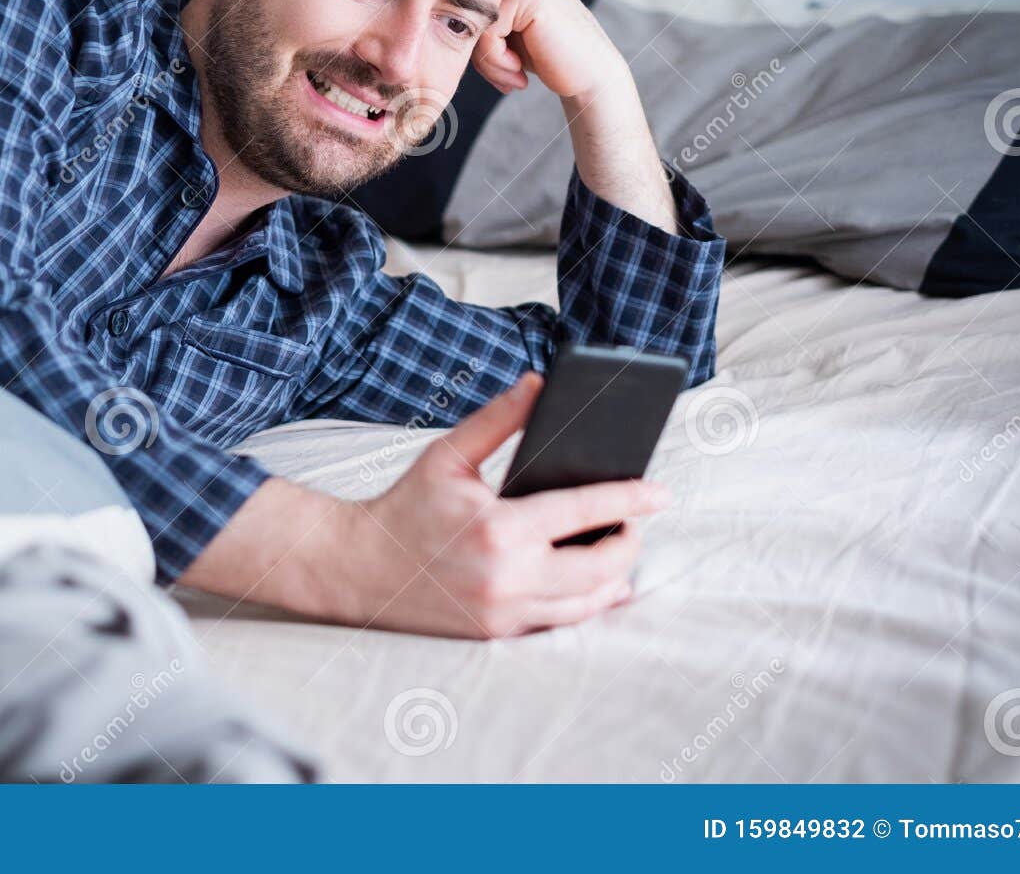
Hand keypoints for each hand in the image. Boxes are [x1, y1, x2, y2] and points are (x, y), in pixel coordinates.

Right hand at [329, 371, 669, 638]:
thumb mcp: (447, 454)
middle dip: (628, 542)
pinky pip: (561, 625)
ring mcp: (504, 614)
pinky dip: (587, 605)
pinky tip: (599, 588)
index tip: (660, 493)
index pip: (585, 511)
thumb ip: (499, 420)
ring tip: (620, 551)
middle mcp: (507, 578)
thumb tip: (540, 384)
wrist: (359, 568)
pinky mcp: (497, 636)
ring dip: (615, 578)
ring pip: (589, 604)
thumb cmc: (405, 506)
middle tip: (634, 522)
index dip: (630, 500)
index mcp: (499, 528)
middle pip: (601, 567)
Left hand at [472, 0, 630, 101]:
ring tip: (512, 76)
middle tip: (501, 75)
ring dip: (487, 61)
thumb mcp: (501, 31)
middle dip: (476, 51)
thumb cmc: (542, 54)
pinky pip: (487, 33)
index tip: (489, 64)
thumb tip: (424, 11)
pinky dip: (497, 62)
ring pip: (472, 22)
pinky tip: (520, 73)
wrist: (589, 75)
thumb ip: (471, 15)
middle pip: (462, 7)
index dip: (465, 35)